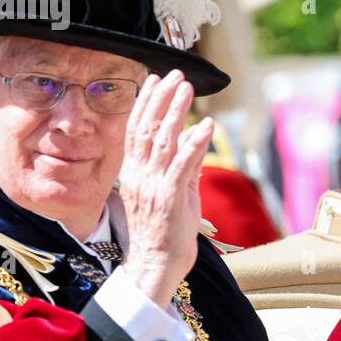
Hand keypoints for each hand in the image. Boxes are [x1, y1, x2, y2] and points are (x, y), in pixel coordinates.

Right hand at [118, 70, 213, 307]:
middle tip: (176, 74)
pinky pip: (182, 166)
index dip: (145, 103)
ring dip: (176, 111)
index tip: (155, 80)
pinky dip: (194, 144)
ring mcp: (153, 187)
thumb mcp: (174, 192)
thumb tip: (191, 140)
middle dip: (162, 98)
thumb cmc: (164, 233)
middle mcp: (140, 176)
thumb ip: (183, 166)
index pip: (136, 130)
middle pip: (147, 128)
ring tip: (188, 89)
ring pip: (162, 141)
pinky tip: (204, 125)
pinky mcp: (169, 199)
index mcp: (136, 173)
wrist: (154, 266)